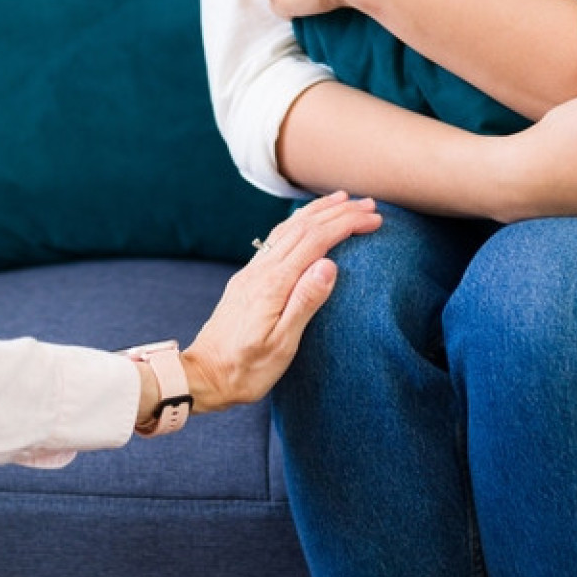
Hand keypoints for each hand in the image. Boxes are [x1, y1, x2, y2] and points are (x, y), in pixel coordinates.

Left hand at [179, 192, 381, 413]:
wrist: (203, 376)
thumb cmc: (245, 369)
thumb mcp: (281, 344)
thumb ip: (305, 302)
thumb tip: (329, 265)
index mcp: (273, 284)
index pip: (316, 241)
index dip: (346, 224)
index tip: (373, 219)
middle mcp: (261, 271)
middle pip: (303, 228)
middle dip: (338, 211)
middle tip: (368, 204)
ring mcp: (251, 273)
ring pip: (287, 229)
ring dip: (316, 212)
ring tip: (340, 201)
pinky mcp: (247, 280)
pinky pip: (276, 239)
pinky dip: (297, 224)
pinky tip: (304, 224)